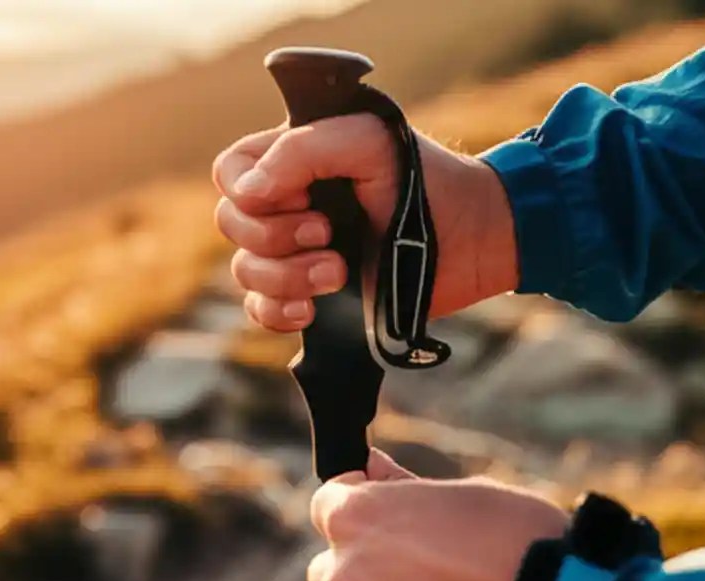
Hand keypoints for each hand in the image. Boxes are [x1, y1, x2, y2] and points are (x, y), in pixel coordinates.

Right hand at [211, 116, 516, 330]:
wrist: (473, 239)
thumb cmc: (427, 181)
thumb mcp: (369, 143)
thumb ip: (303, 151)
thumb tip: (247, 194)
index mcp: (294, 162)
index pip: (231, 171)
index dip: (249, 189)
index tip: (300, 197)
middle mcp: (288, 207)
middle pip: (232, 225)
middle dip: (275, 237)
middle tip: (328, 234)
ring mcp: (297, 255)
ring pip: (245, 272)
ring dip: (286, 276)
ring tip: (339, 272)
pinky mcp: (311, 297)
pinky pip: (261, 312)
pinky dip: (277, 312)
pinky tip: (311, 310)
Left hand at [307, 450, 567, 580]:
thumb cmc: (523, 541)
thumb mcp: (466, 492)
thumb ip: (403, 486)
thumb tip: (371, 470)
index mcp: (357, 518)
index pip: (327, 503)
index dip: (361, 502)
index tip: (391, 512)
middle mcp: (346, 576)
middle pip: (334, 567)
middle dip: (366, 564)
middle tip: (425, 565)